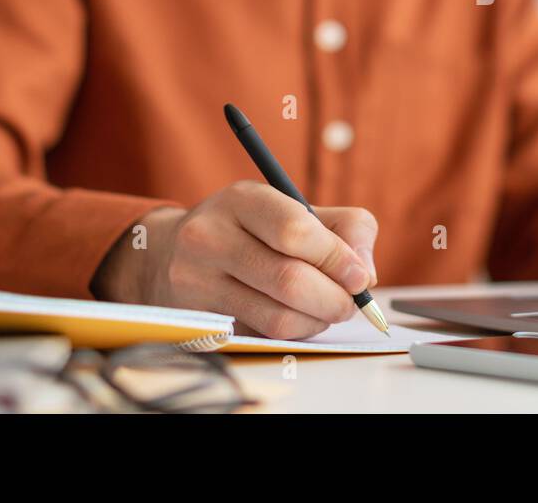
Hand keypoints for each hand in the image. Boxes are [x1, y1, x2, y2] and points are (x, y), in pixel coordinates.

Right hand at [91, 180, 377, 339]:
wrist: (171, 253)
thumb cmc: (251, 230)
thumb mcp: (295, 209)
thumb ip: (346, 228)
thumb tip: (365, 273)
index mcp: (241, 200)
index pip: (295, 231)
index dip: (337, 258)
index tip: (360, 277)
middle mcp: (210, 237)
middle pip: (289, 280)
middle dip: (334, 299)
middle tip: (351, 303)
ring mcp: (197, 281)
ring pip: (277, 317)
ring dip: (317, 321)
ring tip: (327, 310)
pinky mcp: (197, 320)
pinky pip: (261, 336)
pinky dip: (294, 333)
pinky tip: (299, 318)